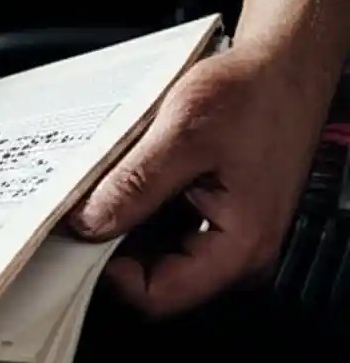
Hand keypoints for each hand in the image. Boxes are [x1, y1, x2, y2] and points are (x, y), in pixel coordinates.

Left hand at [68, 33, 339, 316]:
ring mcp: (227, 233)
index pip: (158, 297)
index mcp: (239, 246)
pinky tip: (125, 182)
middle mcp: (237, 251)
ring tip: (105, 189)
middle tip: (80, 212)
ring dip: (123, 226)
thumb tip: (88, 223)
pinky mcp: (218, 215)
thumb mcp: (183, 134)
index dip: (109, 277)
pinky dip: (139, 210)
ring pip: (154, 252)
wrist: (285, 65)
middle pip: (154, 278)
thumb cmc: (254, 93)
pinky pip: (165, 229)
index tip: (79, 241)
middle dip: (112, 249)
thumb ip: (134, 184)